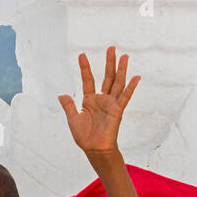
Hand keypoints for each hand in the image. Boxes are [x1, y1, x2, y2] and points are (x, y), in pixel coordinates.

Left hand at [57, 45, 139, 160]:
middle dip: (109, 62)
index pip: (88, 80)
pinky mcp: (118, 110)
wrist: (94, 149)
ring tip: (124, 56)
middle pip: (107, 77)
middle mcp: (102, 99)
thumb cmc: (84, 136)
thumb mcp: (73, 119)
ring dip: (121, 70)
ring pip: (117, 83)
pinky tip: (136, 77)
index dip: (85, 68)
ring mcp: (111, 103)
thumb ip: (68, 105)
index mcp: (89, 100)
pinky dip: (131, 87)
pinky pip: (125, 97)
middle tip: (111, 47)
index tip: (82, 55)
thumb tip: (61, 94)